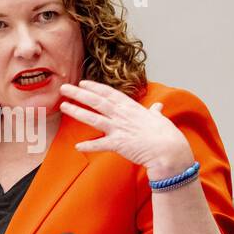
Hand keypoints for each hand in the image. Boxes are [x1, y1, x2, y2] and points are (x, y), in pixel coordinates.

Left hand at [60, 80, 194, 178]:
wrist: (169, 150)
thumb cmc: (166, 135)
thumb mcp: (160, 119)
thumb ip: (155, 112)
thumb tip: (158, 106)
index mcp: (131, 107)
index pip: (109, 93)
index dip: (95, 87)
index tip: (82, 83)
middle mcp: (123, 115)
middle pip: (97, 101)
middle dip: (79, 94)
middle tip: (64, 88)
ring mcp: (120, 129)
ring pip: (94, 118)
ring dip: (77, 112)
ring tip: (63, 107)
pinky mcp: (119, 144)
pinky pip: (100, 144)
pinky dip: (89, 146)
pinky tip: (77, 146)